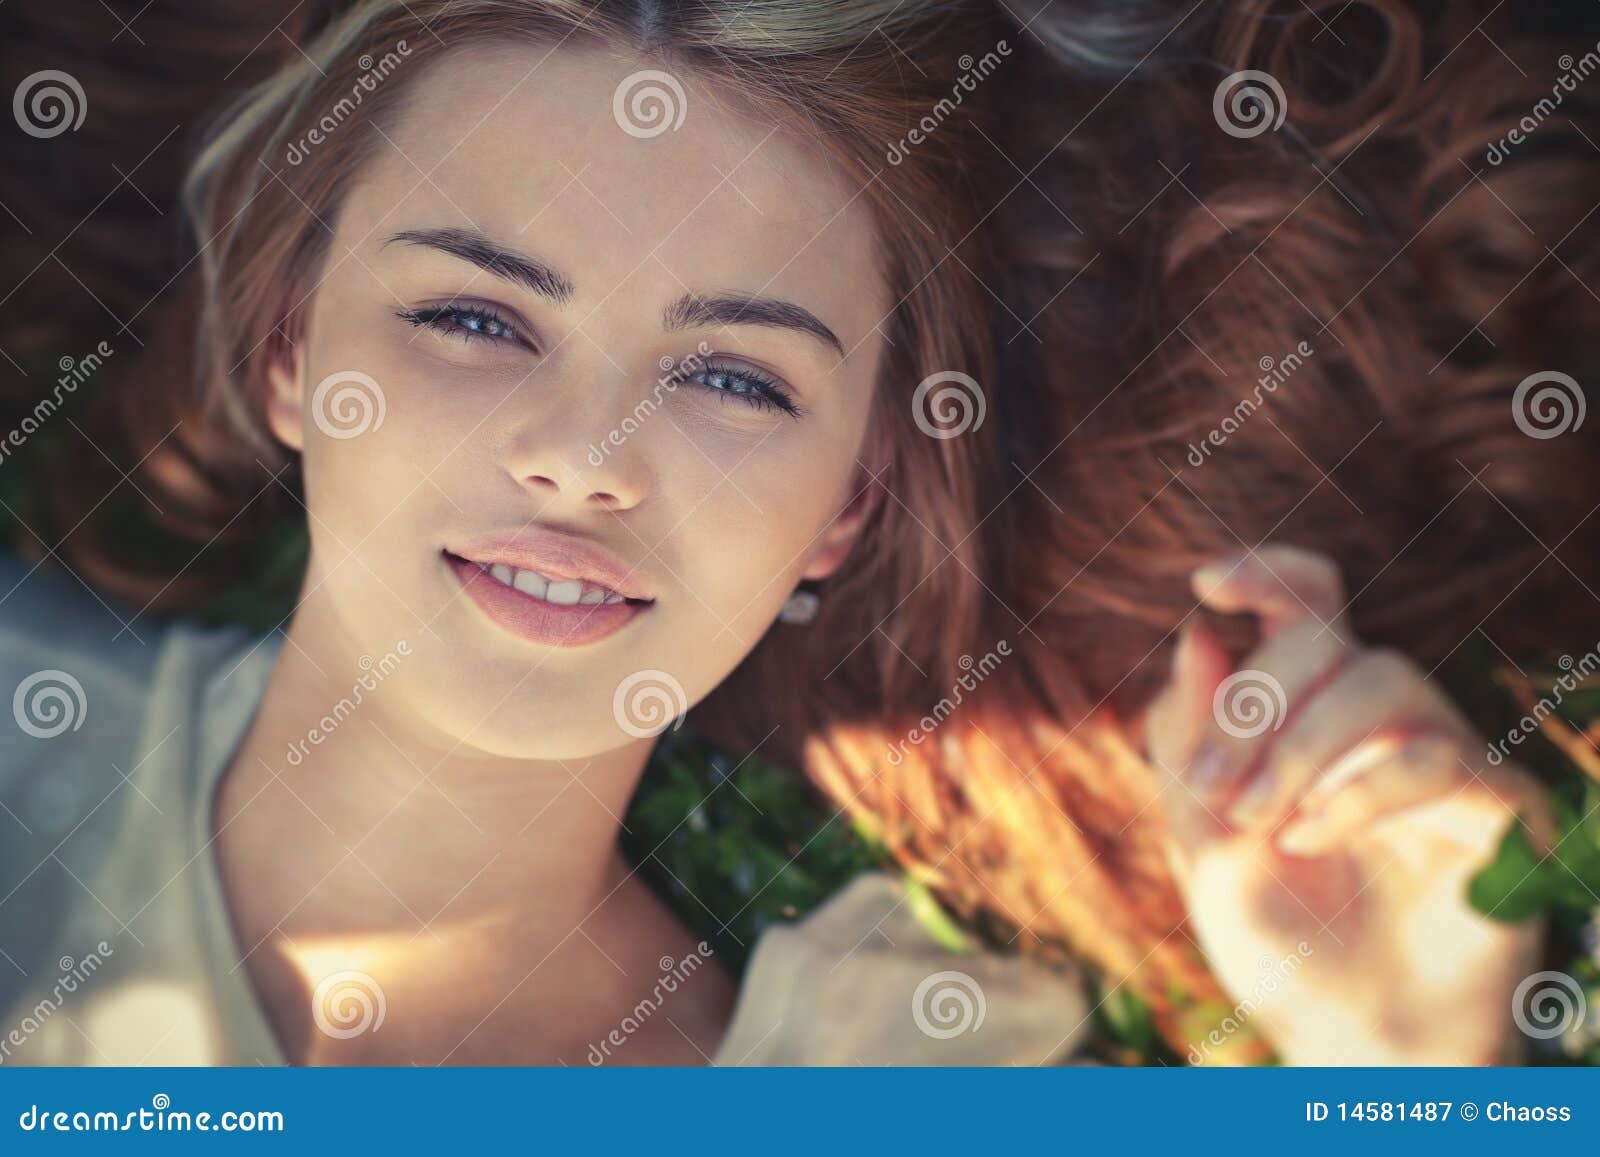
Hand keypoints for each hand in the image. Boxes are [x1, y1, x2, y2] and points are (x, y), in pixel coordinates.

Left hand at [1145, 544, 1546, 1064]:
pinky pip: (1434, 756)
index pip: (1304, 607)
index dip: (1267, 571)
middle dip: (1257, 698)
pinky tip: (1311, 837)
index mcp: (1305, 717)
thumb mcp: (1203, 847)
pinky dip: (1359, 789)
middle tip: (1216, 786)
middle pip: (1329, 638)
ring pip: (1383, 681)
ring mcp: (1439, 759)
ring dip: (1303, 744)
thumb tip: (1196, 634)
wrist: (1350, 1050)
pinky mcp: (1493, 809)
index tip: (1209, 581)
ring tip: (1260, 818)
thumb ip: (1190, 745)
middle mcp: (1377, 725)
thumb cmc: (1278, 948)